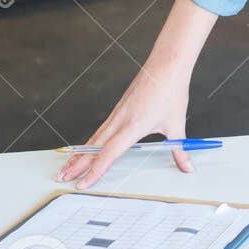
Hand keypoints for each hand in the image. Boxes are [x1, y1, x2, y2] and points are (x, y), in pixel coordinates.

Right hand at [55, 59, 195, 189]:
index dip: (95, 171)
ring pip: (94, 138)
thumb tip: (188, 168)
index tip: (82, 184)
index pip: (109, 154)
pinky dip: (89, 142)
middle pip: (93, 147)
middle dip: (76, 165)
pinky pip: (100, 129)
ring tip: (66, 167)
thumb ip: (179, 150)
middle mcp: (120, 120)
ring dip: (79, 154)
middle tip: (61, 178)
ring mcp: (117, 114)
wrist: (166, 65)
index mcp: (133, 126)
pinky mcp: (118, 109)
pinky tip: (85, 149)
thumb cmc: (171, 91)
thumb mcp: (177, 124)